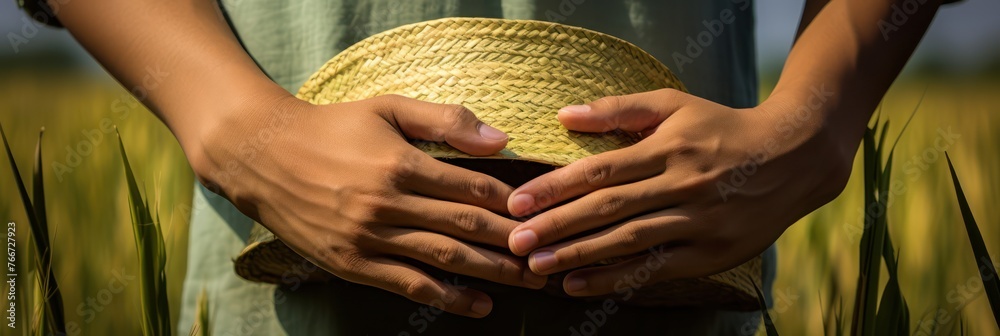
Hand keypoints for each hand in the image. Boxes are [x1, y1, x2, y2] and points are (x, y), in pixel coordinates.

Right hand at [195, 94, 546, 317]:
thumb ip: (444, 121)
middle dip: (514, 243)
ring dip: (492, 272)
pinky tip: (478, 304)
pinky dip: (446, 297)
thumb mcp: (387, 108)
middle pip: (465, 228)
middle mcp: (387, 204)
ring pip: (443, 260)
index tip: (544, 213)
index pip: (472, 189)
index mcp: (400, 164)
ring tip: (530, 281)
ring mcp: (368, 238)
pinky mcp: (352, 264)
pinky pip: (407, 285)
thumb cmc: (333, 127)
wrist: (263, 156)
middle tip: (549, 254)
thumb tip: (500, 140)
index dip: (512, 204)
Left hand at [504, 89, 852, 295]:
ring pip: (630, 242)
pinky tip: (580, 285)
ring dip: (580, 256)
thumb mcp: (674, 104)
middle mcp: (683, 185)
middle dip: (558, 226)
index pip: (601, 170)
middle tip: (516, 240)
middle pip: (609, 209)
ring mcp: (699, 221)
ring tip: (538, 267)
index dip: (557, 187)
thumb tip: (565, 115)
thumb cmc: (722, 127)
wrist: (793, 157)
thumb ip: (618, 109)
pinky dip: (617, 279)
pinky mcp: (712, 252)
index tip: (519, 202)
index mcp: (668, 148)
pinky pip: (656, 269)